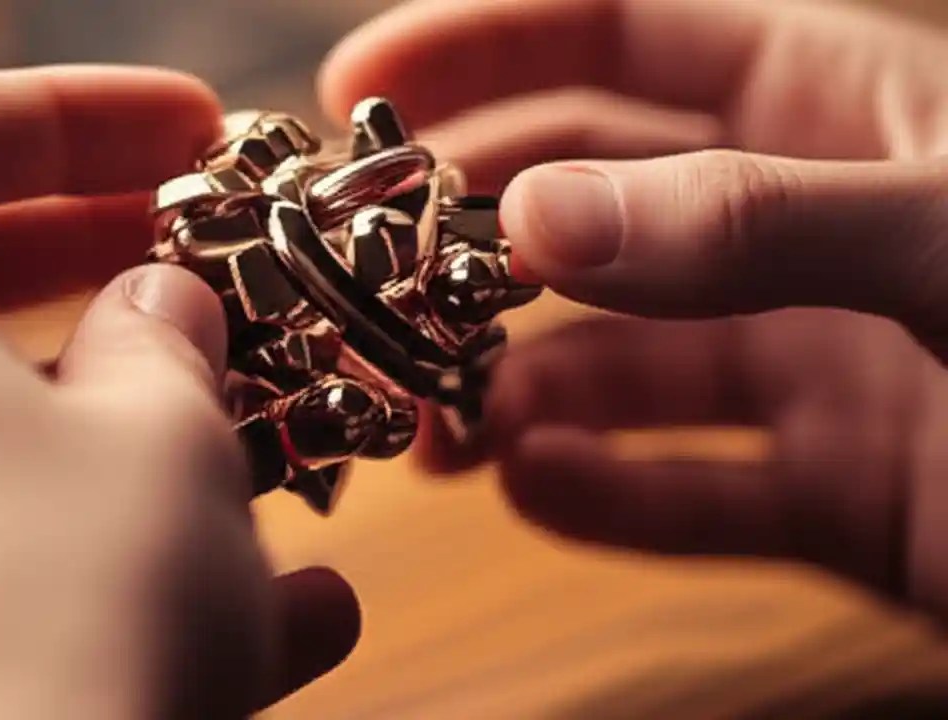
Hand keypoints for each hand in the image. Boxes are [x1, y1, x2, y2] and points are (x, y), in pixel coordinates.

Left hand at [0, 67, 358, 719]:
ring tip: (285, 471)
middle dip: (114, 285)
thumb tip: (159, 314)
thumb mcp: (169, 442)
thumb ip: (168, 341)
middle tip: (229, 284)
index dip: (75, 115)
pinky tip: (272, 623)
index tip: (193, 137)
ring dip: (134, 450)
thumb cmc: (67, 636)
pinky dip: (100, 571)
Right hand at [321, 1, 947, 617]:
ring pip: (619, 365)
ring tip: (441, 429)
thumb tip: (534, 221)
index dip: (487, 41)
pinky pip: (687, 489)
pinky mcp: (836, 493)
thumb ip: (755, 223)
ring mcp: (820, 367)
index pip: (625, 34)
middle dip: (472, 242)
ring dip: (518, 388)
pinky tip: (538, 495)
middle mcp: (807, 232)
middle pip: (591, 210)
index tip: (362, 87)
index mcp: (840, 109)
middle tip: (369, 289)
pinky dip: (605, 497)